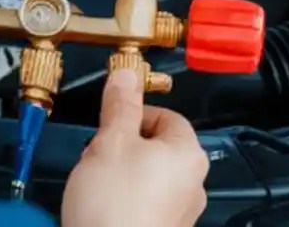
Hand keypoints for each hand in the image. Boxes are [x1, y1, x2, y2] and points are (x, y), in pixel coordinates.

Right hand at [62, 69, 208, 226]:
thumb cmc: (115, 208)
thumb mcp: (110, 141)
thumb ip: (120, 106)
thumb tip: (126, 76)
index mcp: (188, 155)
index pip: (168, 116)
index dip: (135, 113)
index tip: (111, 118)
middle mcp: (192, 184)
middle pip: (157, 147)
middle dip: (124, 145)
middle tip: (99, 151)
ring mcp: (180, 214)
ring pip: (149, 177)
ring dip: (122, 174)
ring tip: (96, 182)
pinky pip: (144, 205)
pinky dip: (123, 201)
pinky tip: (101, 207)